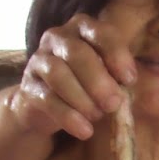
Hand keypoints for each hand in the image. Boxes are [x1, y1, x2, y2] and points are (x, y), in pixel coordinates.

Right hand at [11, 13, 136, 141]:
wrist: (46, 106)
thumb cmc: (87, 86)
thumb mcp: (106, 76)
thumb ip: (118, 75)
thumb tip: (131, 87)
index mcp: (82, 29)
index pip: (100, 32)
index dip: (116, 54)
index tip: (130, 79)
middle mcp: (57, 38)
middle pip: (77, 53)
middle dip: (98, 80)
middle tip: (114, 104)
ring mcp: (39, 61)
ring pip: (58, 73)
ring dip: (82, 97)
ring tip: (98, 116)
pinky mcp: (28, 88)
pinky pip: (46, 99)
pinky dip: (68, 116)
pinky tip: (84, 130)